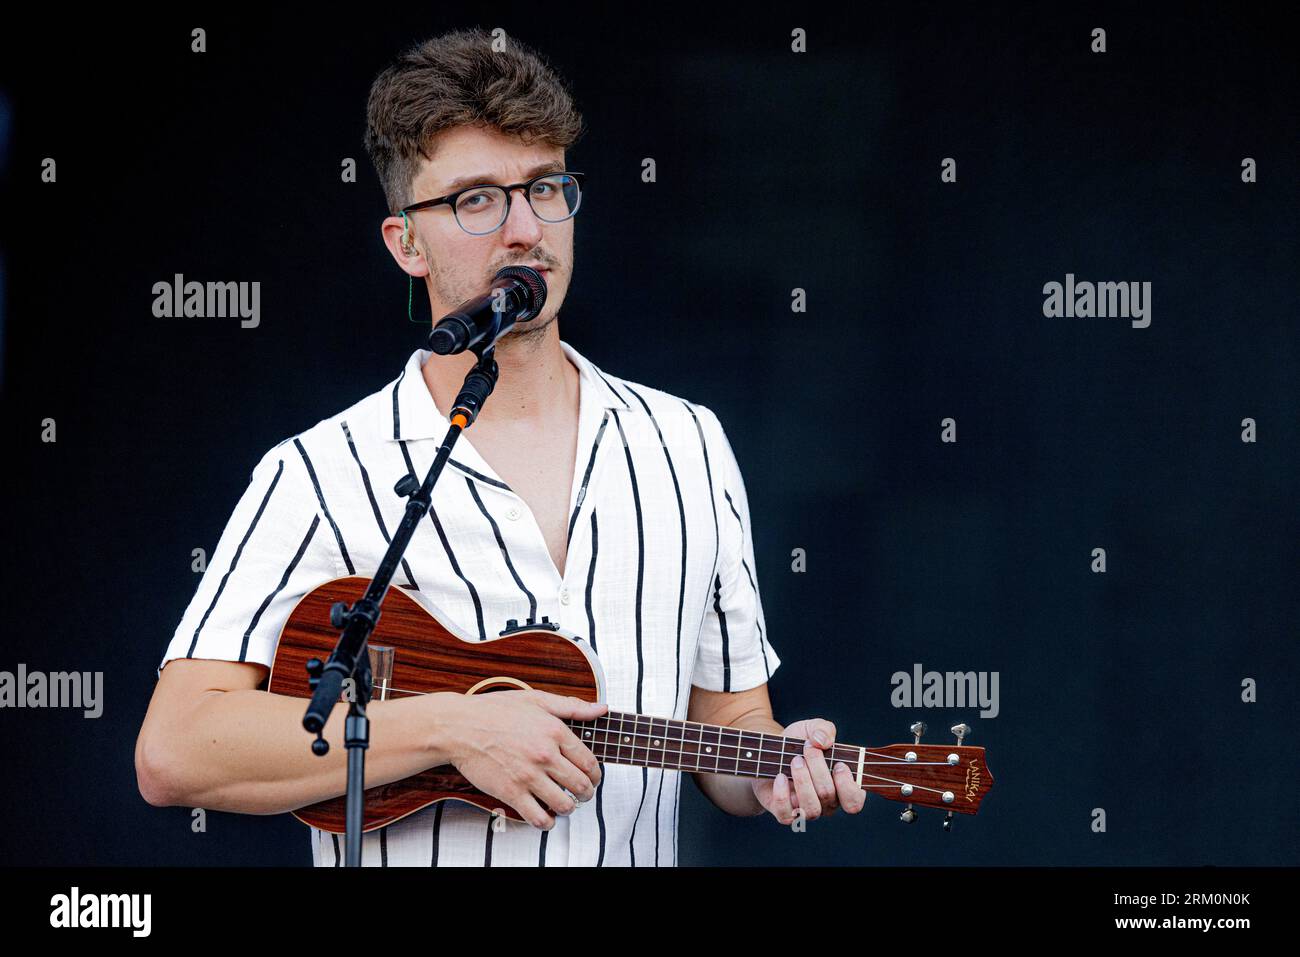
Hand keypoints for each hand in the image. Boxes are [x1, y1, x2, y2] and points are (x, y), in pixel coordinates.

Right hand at [440, 689, 606, 829]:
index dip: (596, 774)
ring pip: (565, 804)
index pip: (589, 761)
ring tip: (566, 804)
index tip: (593, 778)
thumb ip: (572, 706)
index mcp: (555, 731)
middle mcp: (545, 754)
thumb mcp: (537, 699)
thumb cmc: (494, 711)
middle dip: (588, 793)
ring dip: (570, 808)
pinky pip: (539, 817)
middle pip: (582, 785)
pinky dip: (548, 822)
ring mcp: (528, 775)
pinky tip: (547, 817)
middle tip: (584, 794)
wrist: (460, 726)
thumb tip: (600, 709)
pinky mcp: (511, 792)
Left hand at [752, 717, 866, 824]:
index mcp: (841, 787)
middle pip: (828, 795)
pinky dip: (782, 795)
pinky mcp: (784, 813)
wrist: (770, 751)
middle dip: (818, 767)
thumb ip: (824, 729)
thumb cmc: (798, 743)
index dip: (848, 785)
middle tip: (808, 748)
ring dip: (802, 781)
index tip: (838, 763)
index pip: (854, 802)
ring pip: (811, 809)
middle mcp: (826, 803)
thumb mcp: (812, 729)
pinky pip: (787, 815)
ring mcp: (805, 810)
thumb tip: (822, 741)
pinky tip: (779, 776)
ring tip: (795, 761)